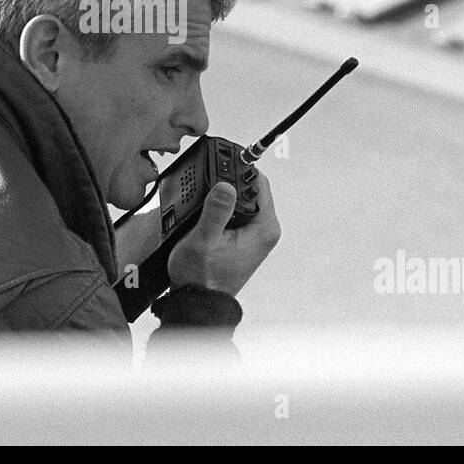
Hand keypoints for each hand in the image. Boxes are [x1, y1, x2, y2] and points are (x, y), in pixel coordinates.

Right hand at [167, 171, 279, 296]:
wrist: (198, 301)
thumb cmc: (201, 278)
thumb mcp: (203, 240)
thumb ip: (216, 211)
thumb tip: (225, 186)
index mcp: (264, 228)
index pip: (259, 182)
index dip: (239, 170)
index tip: (222, 162)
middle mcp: (265, 231)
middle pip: (252, 189)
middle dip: (231, 182)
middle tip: (210, 182)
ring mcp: (256, 235)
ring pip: (243, 200)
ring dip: (226, 195)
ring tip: (207, 198)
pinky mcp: (246, 239)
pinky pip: (238, 212)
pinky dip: (225, 207)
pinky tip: (209, 211)